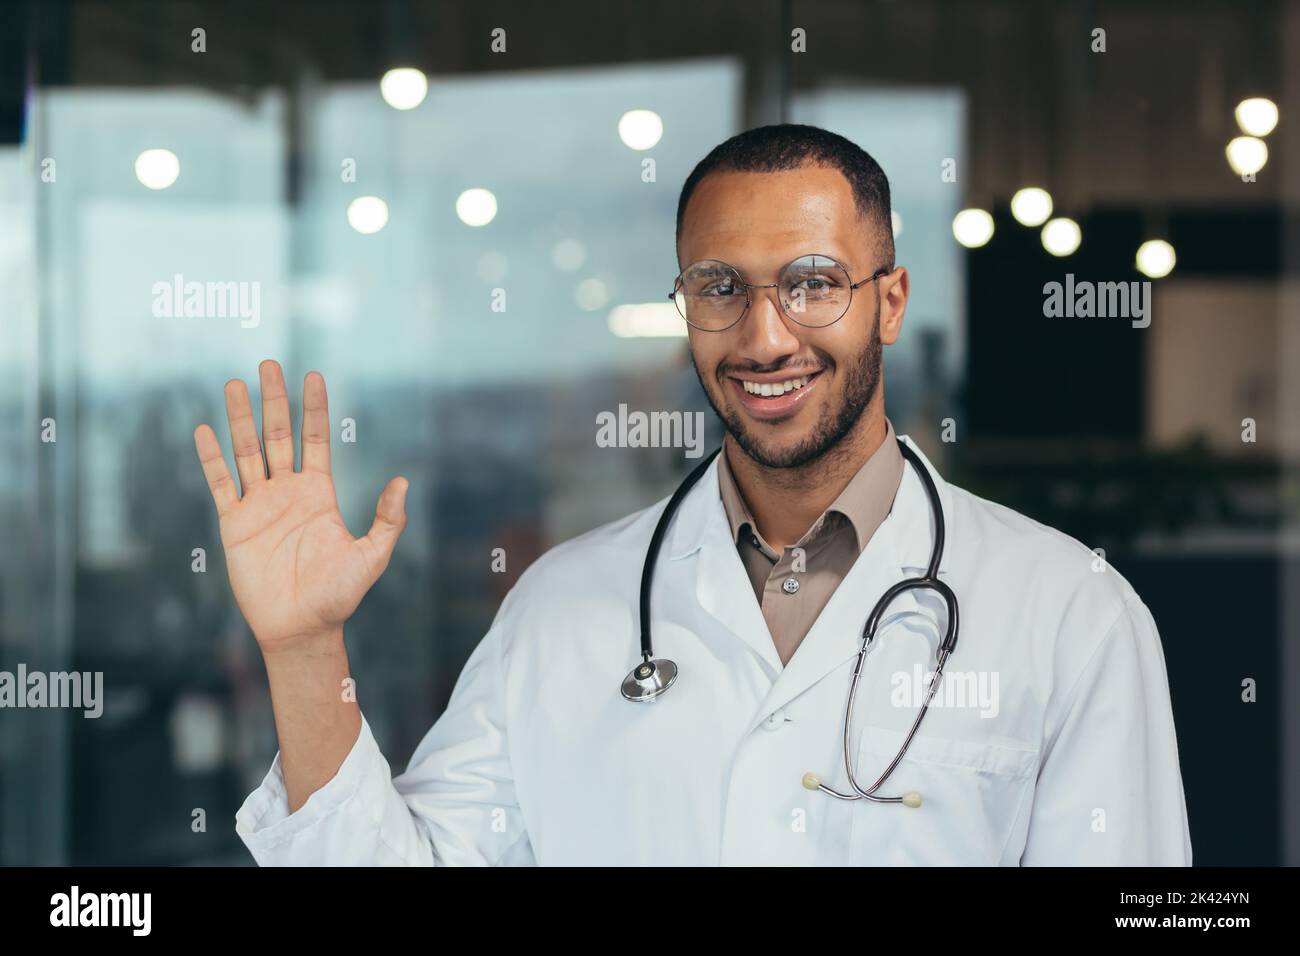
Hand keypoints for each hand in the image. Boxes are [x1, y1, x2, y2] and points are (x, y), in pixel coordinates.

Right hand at [193, 360, 407, 651]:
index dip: (314, 409)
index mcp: (320, 493)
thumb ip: (387, 520)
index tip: (312, 375)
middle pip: (277, 435)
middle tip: (269, 364)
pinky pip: (220, 484)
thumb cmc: (338, 596)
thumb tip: (403, 482)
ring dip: (240, 418)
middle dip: (274, 401)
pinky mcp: (234, 524)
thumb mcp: (372, 556)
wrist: (301, 628)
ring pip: (246, 451)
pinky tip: (205, 429)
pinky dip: (211, 458)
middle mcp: (288, 492)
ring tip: (235, 383)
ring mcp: (259, 505)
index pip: (315, 439)